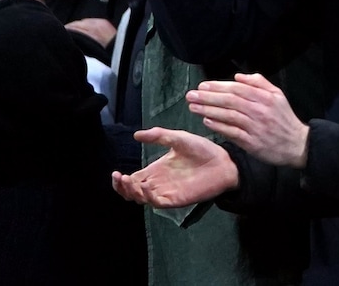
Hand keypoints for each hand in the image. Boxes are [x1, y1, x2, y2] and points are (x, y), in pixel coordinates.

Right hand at [116, 129, 241, 207]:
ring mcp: (166, 192)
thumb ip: (158, 136)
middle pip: (132, 192)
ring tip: (129, 180)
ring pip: (141, 199)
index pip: (132, 180)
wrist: (223, 161)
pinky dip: (147, 197)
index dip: (120, 180)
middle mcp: (158, 183)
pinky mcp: (175, 199)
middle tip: (119, 177)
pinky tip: (145, 187)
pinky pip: (156, 203)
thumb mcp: (178, 139)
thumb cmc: (202, 150)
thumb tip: (136, 135)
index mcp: (156, 170)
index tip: (115, 173)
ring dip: (132, 192)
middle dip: (122, 187)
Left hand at [188, 74, 310, 169]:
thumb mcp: (278, 95)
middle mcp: (260, 110)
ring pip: (228, 115)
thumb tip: (238, 77)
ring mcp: (255, 127)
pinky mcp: (251, 142)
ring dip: (209, 110)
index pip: (238, 88)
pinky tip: (206, 121)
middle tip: (191, 95)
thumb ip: (259, 83)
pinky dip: (218, 126)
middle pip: (230, 100)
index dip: (218, 86)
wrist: (296, 144)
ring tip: (193, 107)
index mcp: (266, 97)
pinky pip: (232, 132)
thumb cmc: (284, 119)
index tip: (202, 86)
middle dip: (208, 97)